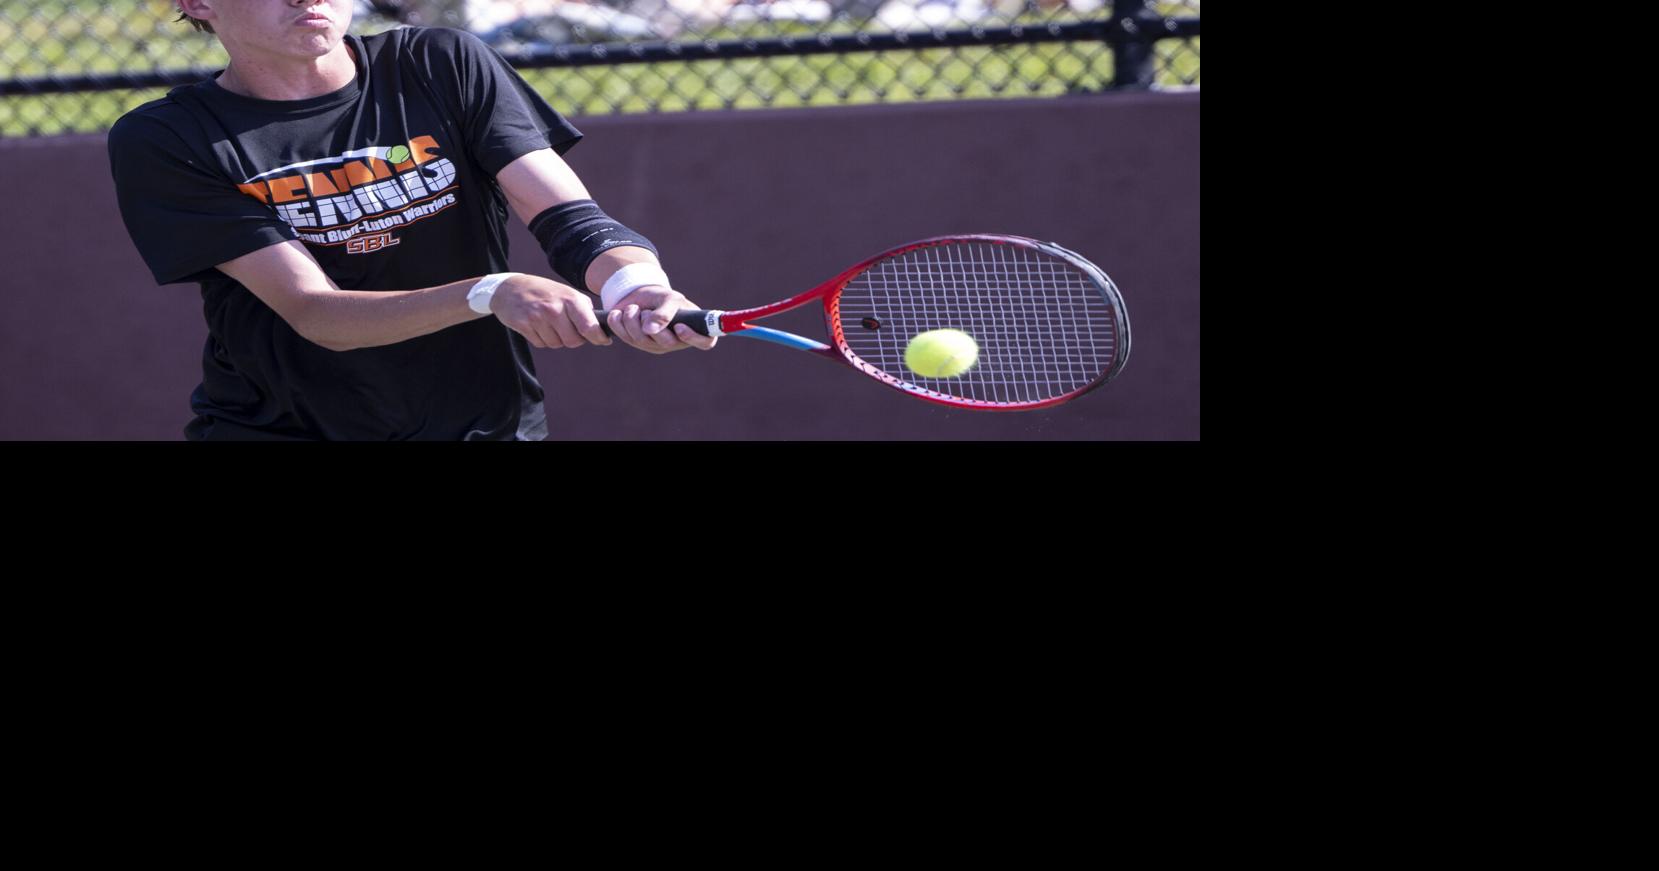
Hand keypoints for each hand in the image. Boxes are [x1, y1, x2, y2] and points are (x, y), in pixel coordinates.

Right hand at [491, 274, 610, 348]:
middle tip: (567, 329)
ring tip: (548, 323)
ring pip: (556, 344)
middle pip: (573, 341)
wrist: (509, 288)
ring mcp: (537, 317)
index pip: (589, 326)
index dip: (598, 337)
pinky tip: (537, 325)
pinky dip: (541, 339)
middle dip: (572, 339)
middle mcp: (554, 308)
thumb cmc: (543, 291)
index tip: (603, 341)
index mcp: (569, 299)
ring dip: (555, 338)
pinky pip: (541, 344)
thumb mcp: (565, 291)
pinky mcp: (524, 325)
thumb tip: (600, 329)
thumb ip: (583, 308)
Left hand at [606, 285, 718, 354]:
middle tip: (647, 311)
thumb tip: (650, 331)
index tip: (680, 327)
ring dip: (632, 319)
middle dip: (653, 321)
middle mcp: (676, 342)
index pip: (705, 342)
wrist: (640, 295)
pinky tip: (619, 313)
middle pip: (666, 342)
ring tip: (634, 308)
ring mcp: (655, 345)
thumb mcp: (668, 298)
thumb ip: (664, 313)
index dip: (694, 338)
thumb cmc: (662, 298)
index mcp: (693, 330)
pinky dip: (618, 321)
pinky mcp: (636, 343)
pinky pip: (624, 336)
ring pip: (641, 340)